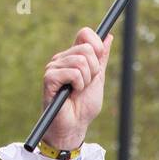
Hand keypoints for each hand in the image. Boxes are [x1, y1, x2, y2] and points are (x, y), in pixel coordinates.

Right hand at [42, 28, 112, 150]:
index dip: (96, 44)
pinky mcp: (50, 77)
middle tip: (85, 85)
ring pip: (81, 62)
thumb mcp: (98, 79)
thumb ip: (101, 58)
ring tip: (77, 91)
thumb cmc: (84, 106)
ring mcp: (54, 67)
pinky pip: (73, 73)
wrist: (75, 126)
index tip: (98, 62)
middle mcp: (62, 58)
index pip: (84, 34)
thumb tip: (108, 36)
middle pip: (87, 49)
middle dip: (93, 70)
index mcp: (73, 56)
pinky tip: (70, 94)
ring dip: (85, 81)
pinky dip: (78, 85)